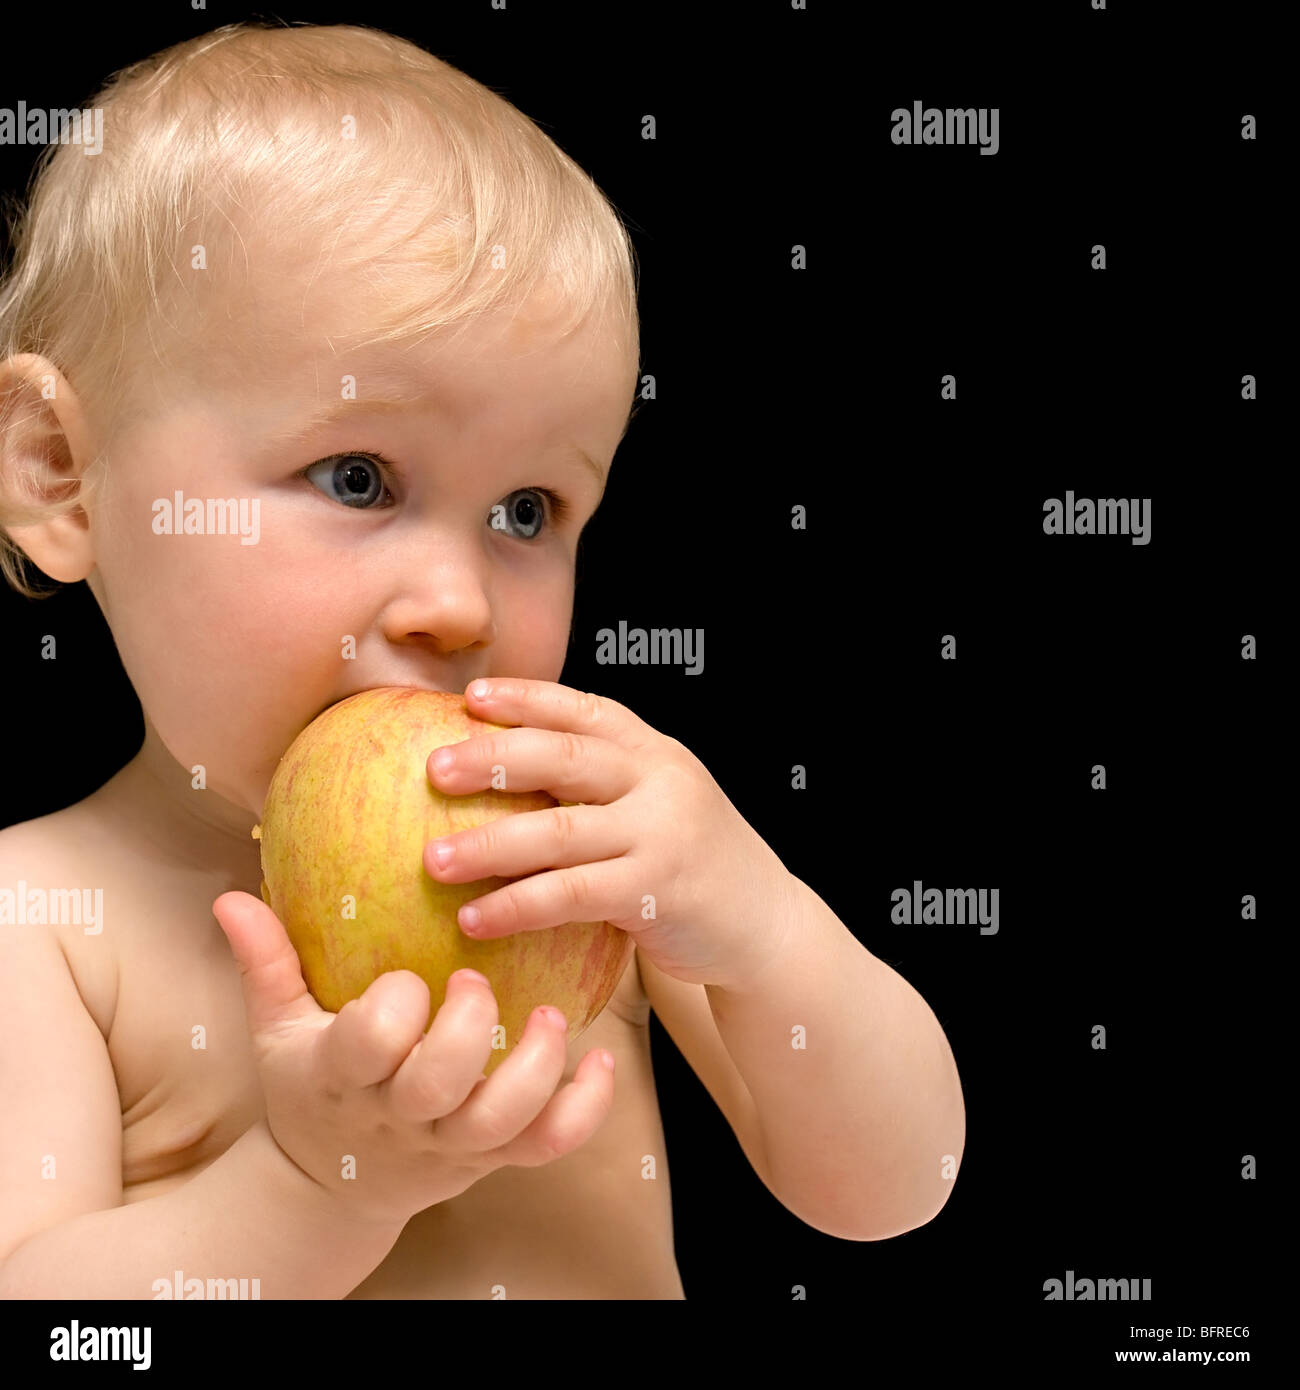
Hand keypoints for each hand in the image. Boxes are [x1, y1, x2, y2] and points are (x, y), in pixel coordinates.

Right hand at [211, 890, 615, 1229]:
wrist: (334, 1188)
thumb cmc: (310, 1088)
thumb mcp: (276, 1030)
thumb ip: (265, 963)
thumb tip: (231, 897)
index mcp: (343, 1075)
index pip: (368, 1043)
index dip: (392, 1007)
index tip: (405, 975)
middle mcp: (400, 1115)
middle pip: (439, 1084)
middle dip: (466, 1030)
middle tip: (476, 982)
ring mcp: (451, 1143)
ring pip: (501, 1120)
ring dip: (535, 1068)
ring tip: (548, 1016)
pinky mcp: (493, 1160)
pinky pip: (547, 1146)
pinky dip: (584, 1110)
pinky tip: (600, 1059)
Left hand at [424, 679, 795, 991]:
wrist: (766, 923)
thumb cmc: (689, 862)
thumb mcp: (658, 802)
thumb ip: (602, 785)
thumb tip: (501, 775)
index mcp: (653, 751)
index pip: (583, 710)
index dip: (527, 698)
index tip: (470, 697)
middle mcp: (659, 780)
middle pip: (565, 758)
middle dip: (493, 759)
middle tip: (433, 769)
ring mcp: (661, 834)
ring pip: (560, 831)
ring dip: (489, 845)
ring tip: (432, 859)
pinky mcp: (656, 891)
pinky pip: (572, 894)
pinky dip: (517, 906)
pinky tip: (473, 920)